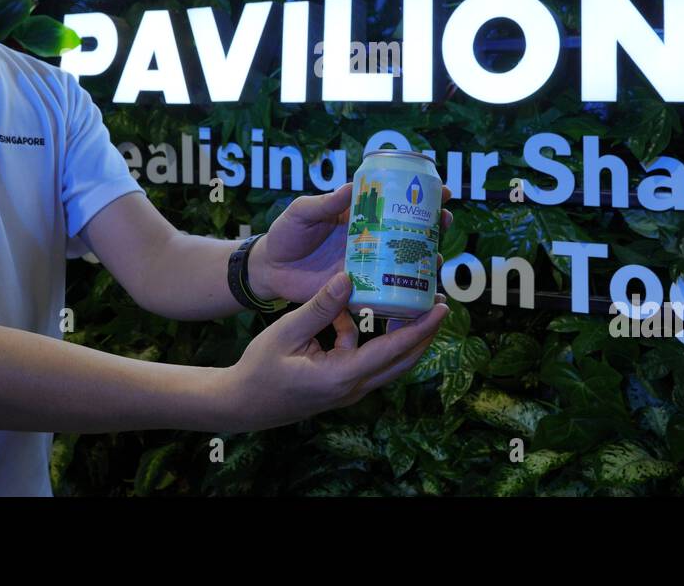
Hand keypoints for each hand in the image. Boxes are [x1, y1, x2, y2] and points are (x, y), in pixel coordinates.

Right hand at [220, 273, 448, 430]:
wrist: (242, 404)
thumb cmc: (259, 370)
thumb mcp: (286, 332)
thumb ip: (319, 307)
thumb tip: (347, 278)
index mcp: (341, 376)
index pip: (392, 351)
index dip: (421, 329)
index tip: (442, 308)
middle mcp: (352, 388)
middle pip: (402, 361)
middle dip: (424, 333)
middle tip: (440, 302)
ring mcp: (347, 390)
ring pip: (386, 361)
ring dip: (399, 335)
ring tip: (407, 303)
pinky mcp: (340, 385)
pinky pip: (362, 359)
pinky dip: (362, 337)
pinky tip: (343, 315)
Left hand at [249, 181, 453, 304]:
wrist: (270, 270)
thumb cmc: (286, 234)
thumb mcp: (303, 211)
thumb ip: (324, 202)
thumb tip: (352, 187)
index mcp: (360, 216)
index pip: (396, 202)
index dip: (420, 197)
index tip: (442, 192)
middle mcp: (369, 240)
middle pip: (409, 232)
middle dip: (432, 227)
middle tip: (443, 223)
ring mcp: (366, 265)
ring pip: (404, 262)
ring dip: (425, 260)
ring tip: (435, 259)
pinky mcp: (359, 289)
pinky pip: (387, 291)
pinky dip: (408, 293)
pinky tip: (424, 295)